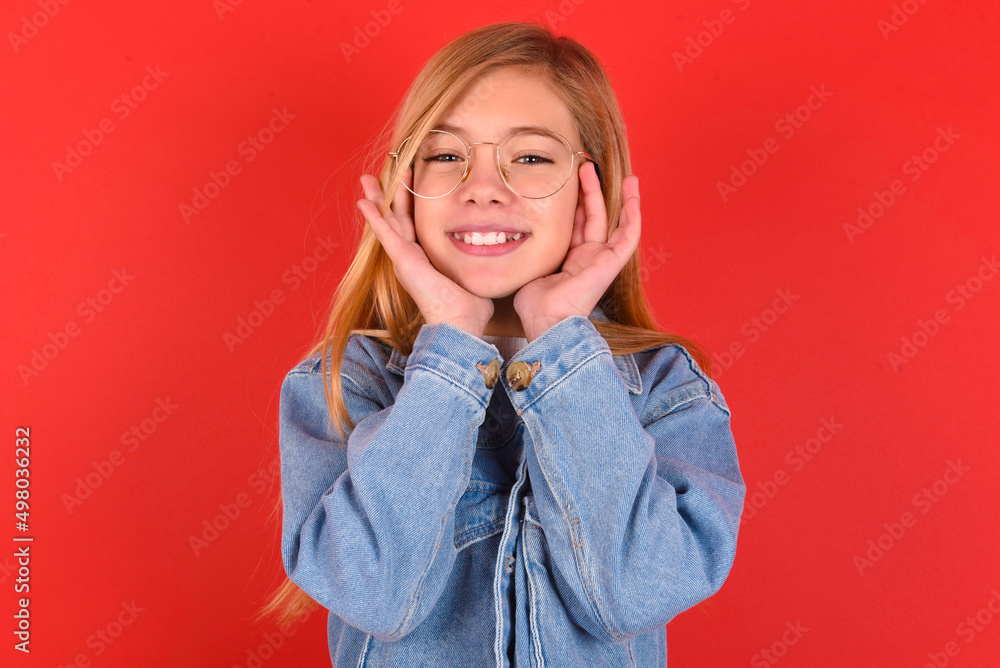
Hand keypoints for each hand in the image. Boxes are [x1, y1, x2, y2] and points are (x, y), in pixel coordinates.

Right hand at [356, 169, 494, 337]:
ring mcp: (404, 257)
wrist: (460, 321)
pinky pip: (385, 232)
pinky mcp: (402, 258)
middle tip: (380, 175)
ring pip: (388, 220)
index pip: (416, 223)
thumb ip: (478, 260)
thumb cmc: (470, 305)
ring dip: (377, 199)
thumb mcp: (473, 272)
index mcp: (425, 258)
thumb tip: (494, 254)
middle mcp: (411, 256)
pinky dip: (374, 217)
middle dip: (390, 195)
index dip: (412, 202)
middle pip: (397, 218)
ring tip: (366, 179)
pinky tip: (362, 202)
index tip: (411, 180)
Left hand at [513, 162, 641, 340]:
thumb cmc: (533, 302)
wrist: (546, 319)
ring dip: (617, 197)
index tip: (569, 180)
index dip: (575, 203)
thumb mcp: (529, 265)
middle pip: (592, 217)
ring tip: (618, 174)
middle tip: (585, 166)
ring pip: (614, 222)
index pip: (575, 225)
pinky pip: (628, 234)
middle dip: (590, 192)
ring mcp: (601, 260)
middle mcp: (587, 258)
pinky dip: (633, 212)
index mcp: (569, 260)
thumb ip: (529, 247)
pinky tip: (633, 191)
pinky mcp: (611, 262)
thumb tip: (509, 228)